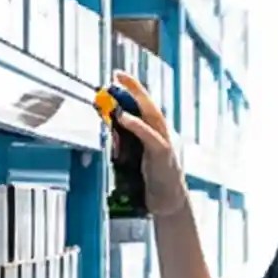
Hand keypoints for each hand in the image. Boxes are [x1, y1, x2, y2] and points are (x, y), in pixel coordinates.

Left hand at [110, 71, 187, 215]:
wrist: (168, 204)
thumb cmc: (151, 182)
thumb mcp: (134, 159)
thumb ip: (124, 143)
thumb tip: (109, 128)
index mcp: (155, 134)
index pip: (144, 107)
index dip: (133, 91)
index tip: (119, 77)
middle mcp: (161, 135)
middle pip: (149, 105)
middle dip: (135, 87)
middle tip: (119, 74)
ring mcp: (164, 144)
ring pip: (152, 116)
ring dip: (137, 100)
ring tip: (121, 88)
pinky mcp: (162, 156)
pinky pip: (149, 136)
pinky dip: (136, 125)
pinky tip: (124, 117)